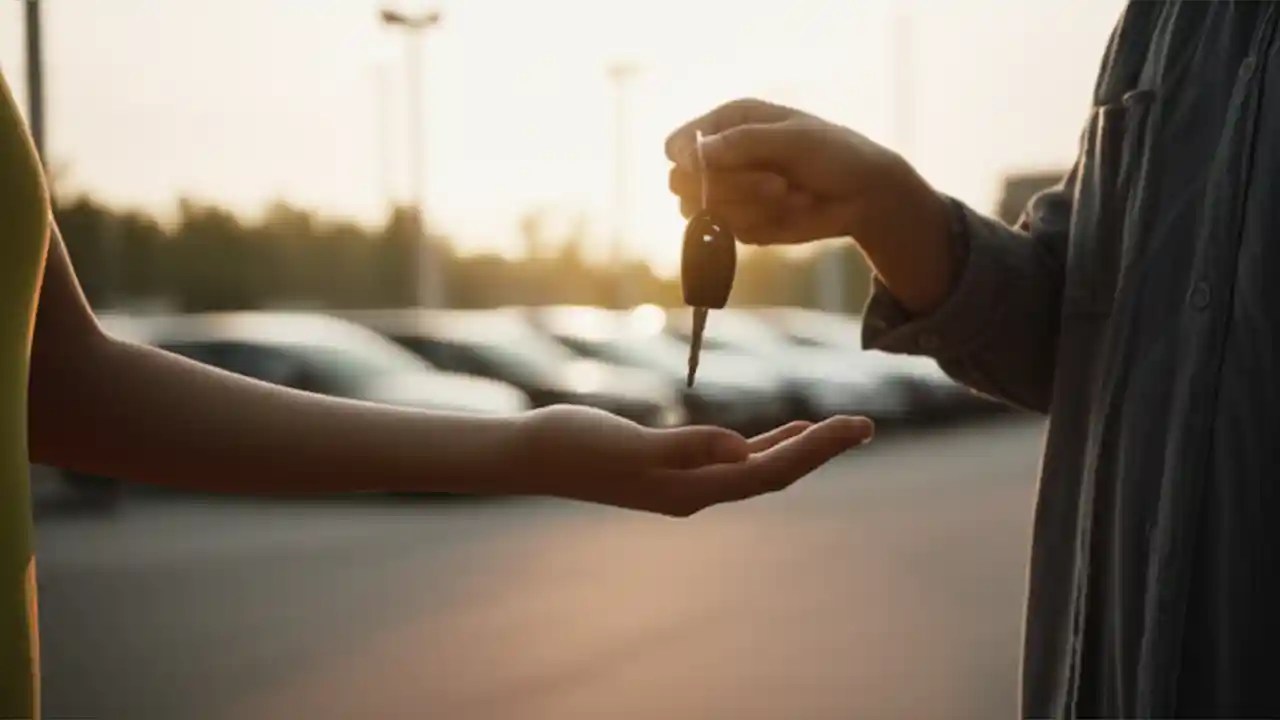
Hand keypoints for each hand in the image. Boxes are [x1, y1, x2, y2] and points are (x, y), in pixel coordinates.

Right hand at [516, 405, 872, 516]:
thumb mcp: (630, 443)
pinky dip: (766, 445)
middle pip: (775, 473)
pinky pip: (735, 459)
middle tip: (865, 424)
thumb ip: (684, 446)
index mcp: (691, 488)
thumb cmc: (574, 445)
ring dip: (799, 449)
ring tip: (838, 430)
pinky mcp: (672, 468)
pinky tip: (780, 432)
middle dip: (821, 449)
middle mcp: (695, 492)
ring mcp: (685, 483)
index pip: (770, 471)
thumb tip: (740, 447)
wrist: (531, 456)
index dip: (817, 449)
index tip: (857, 425)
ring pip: (759, 468)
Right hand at [666, 99, 954, 312]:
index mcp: (728, 124)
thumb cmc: (832, 153)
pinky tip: (791, 210)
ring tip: (790, 192)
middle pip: (683, 183)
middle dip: (728, 187)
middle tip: (775, 182)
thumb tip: (696, 153)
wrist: (862, 195)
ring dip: (752, 206)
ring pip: (705, 212)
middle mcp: (721, 158)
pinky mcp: (739, 223)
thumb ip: (743, 143)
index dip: (686, 160)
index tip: (709, 168)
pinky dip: (763, 223)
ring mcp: (728, 194)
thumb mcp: (792, 139)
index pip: (677, 145)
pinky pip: (730, 233)